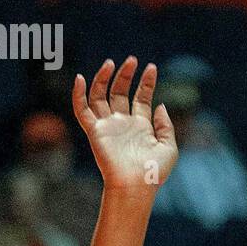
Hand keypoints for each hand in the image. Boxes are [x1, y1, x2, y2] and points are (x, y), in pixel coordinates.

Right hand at [72, 57, 177, 193]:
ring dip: (104, 78)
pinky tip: (79, 78)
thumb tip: (159, 104)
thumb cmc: (154, 171)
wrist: (136, 185)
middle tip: (131, 60)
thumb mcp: (169, 146)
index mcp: (141, 126)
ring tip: (112, 63)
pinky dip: (77, 94)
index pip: (140, 97)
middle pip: (120, 92)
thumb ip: (165, 125)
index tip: (151, 67)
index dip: (145, 82)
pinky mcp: (94, 131)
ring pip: (100, 96)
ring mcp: (108, 126)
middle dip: (125, 75)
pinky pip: (81, 110)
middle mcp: (123, 123)